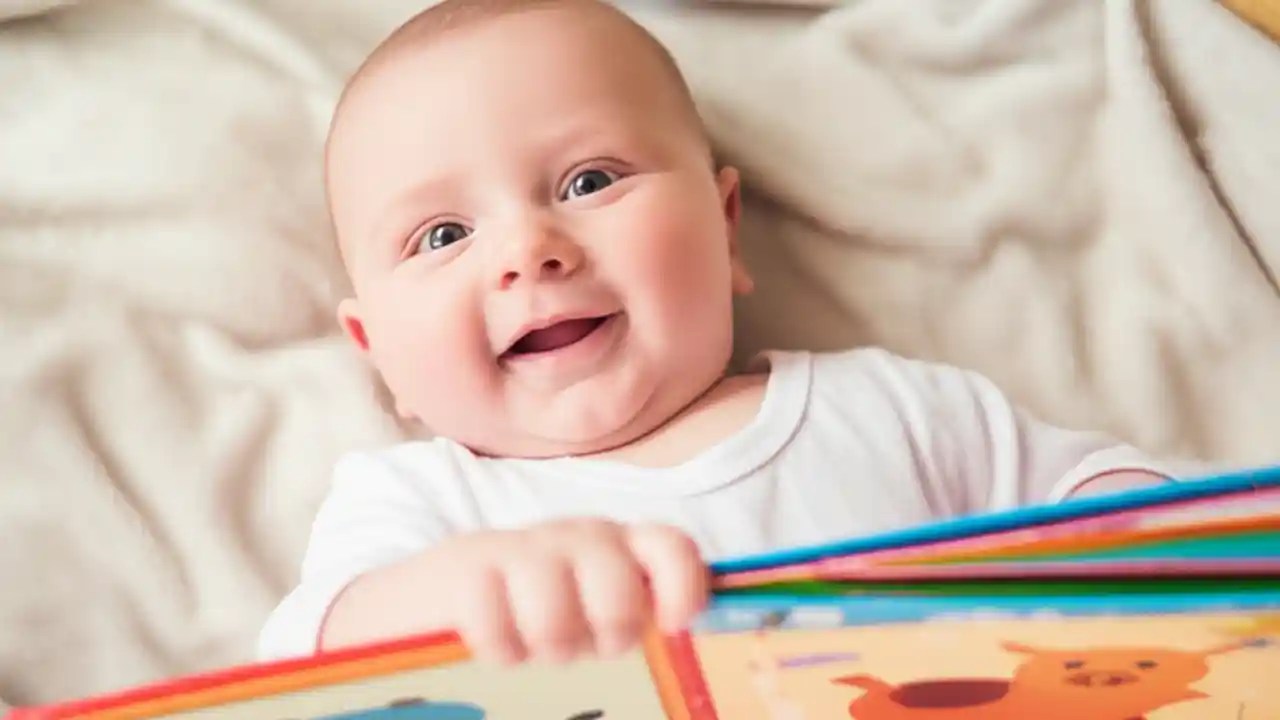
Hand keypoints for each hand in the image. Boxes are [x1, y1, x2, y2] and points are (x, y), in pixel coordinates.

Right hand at [426, 519, 706, 663]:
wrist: (441, 594)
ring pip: (554, 609)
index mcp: (622, 549)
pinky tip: (498, 649)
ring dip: (549, 642)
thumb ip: (638, 616)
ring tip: (538, 649)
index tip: (671, 627)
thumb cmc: (537, 615)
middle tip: (587, 646)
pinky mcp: (468, 564)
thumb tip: (684, 644)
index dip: (682, 585)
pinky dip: (498, 647)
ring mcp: (523, 547)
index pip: (670, 546)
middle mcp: (580, 538)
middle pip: (615, 578)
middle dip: (607, 628)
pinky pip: (492, 615)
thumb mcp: (595, 614)